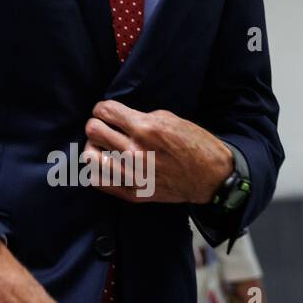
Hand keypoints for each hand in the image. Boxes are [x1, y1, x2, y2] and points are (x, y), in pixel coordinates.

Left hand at [83, 100, 232, 203]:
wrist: (212, 178)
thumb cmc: (194, 145)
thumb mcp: (170, 119)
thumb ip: (140, 117)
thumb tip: (117, 118)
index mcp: (147, 129)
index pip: (105, 111)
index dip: (102, 109)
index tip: (105, 112)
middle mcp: (136, 152)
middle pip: (93, 131)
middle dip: (96, 124)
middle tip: (104, 127)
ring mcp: (133, 175)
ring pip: (90, 156)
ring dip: (94, 147)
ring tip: (103, 147)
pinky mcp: (133, 193)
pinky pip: (99, 181)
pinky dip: (98, 170)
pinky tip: (107, 164)